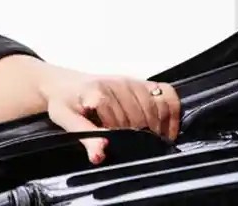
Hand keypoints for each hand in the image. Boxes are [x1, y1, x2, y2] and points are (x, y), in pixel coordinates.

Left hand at [42, 72, 180, 163]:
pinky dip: (172, 114)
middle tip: (132, 146)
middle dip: (137, 135)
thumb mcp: (65, 118)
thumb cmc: (66, 102)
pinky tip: (167, 130)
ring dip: (156, 128)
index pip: (118, 118)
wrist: (66, 84)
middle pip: (140, 116)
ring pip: (157, 108)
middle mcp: (117, 84)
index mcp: (95, 91)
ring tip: (149, 141)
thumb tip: (100, 154)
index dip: (118, 135)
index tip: (112, 143)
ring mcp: (132, 82)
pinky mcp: (142, 82)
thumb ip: (83, 135)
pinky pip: (168, 95)